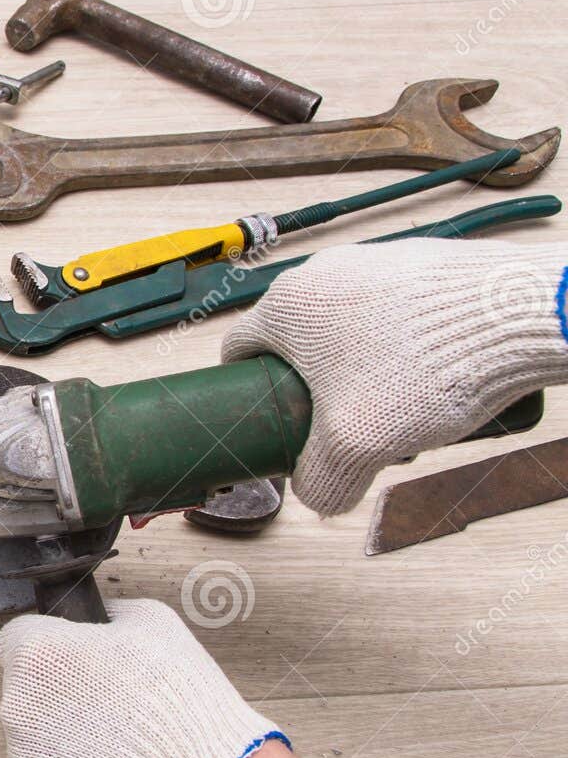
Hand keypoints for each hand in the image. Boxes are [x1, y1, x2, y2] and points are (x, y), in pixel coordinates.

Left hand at [0, 598, 284, 757]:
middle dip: (60, 694)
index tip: (77, 657)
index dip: (52, 644)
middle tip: (111, 704)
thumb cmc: (182, 700)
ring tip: (124, 746)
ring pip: (38, 742)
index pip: (18, 638)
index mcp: (36, 656)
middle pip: (27, 692)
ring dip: (69, 741)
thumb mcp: (153, 623)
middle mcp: (18, 709)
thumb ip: (109, 618)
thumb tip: (99, 622)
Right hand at [222, 237, 567, 515]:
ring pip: (348, 328)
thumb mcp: (355, 446)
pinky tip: (432, 376)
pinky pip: (393, 312)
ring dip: (362, 370)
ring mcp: (375, 261)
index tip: (265, 417)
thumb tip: (318, 496)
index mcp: (287, 306)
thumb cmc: (423, 369)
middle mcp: (324, 272)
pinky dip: (402, 345)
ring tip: (401, 408)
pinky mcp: (420, 262)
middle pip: (299, 344)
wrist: (517, 317)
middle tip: (347, 427)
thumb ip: (322, 482)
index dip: (243, 391)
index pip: (238, 350)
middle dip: (317, 391)